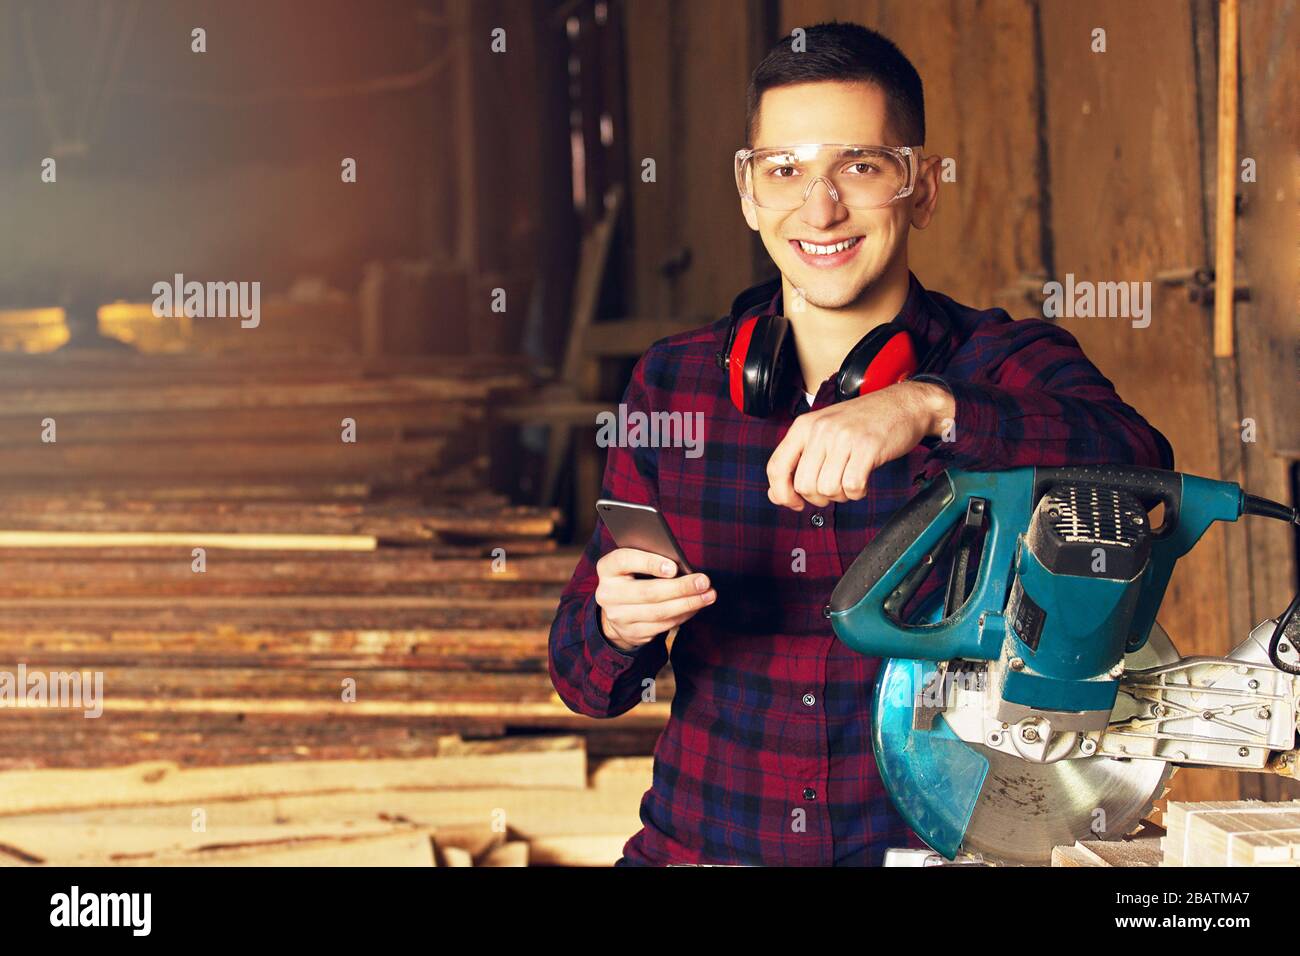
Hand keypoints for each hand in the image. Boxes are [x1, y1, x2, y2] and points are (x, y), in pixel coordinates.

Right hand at [594, 548, 715, 651]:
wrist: (618, 609)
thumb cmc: (634, 576)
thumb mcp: (635, 563)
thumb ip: (652, 560)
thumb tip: (683, 566)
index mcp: (607, 568)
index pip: (625, 561)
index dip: (649, 563)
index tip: (674, 567)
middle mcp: (608, 593)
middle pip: (648, 591)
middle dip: (680, 587)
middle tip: (704, 581)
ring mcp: (618, 616)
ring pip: (658, 612)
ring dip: (688, 604)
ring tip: (708, 595)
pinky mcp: (631, 633)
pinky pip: (662, 626)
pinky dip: (683, 616)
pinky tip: (696, 607)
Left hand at [766, 381, 953, 509]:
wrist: (903, 404)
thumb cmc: (864, 422)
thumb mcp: (825, 432)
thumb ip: (800, 460)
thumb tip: (776, 495)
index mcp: (804, 426)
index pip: (776, 467)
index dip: (781, 493)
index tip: (794, 503)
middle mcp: (820, 430)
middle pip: (803, 485)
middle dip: (818, 497)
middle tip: (833, 489)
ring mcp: (844, 438)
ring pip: (827, 489)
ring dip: (840, 495)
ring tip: (850, 481)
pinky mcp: (867, 447)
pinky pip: (852, 487)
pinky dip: (857, 493)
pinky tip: (863, 481)